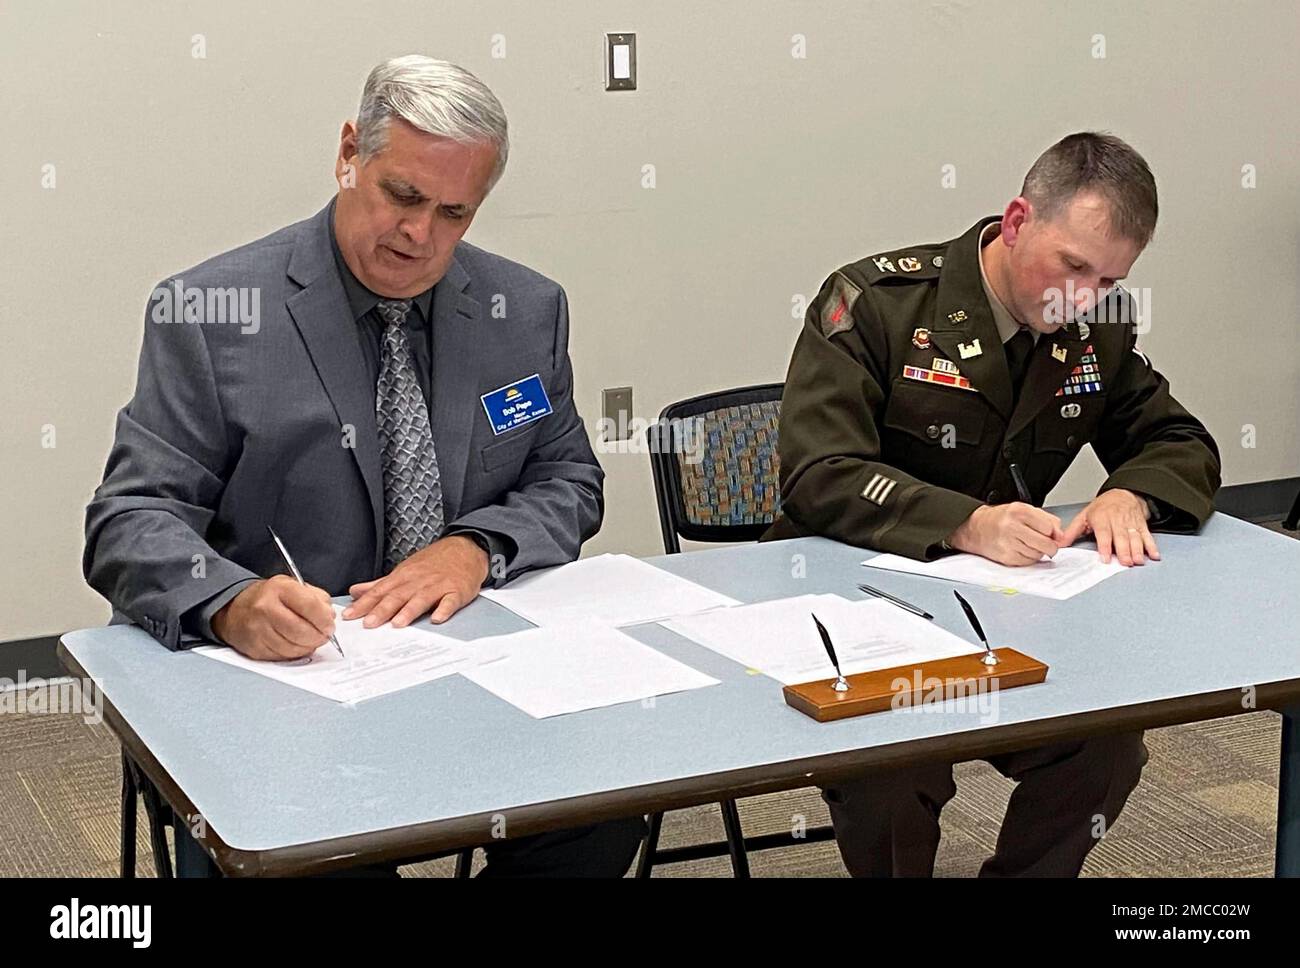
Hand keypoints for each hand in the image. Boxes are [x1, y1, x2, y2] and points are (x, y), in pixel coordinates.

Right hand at [211, 576, 335, 660]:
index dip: (324, 620)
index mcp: (279, 588)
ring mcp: (258, 629)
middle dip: (318, 637)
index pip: (310, 606)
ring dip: (307, 647)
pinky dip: (293, 654)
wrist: (235, 608)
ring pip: (293, 648)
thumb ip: (316, 598)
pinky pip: (282, 657)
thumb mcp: (293, 586)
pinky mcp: (254, 648)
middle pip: (302, 631)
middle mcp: (265, 608)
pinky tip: (294, 645)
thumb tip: (329, 617)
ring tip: (309, 640)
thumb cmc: (269, 597)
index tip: (330, 625)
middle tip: (324, 636)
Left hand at [343, 534, 489, 627]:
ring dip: (409, 611)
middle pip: (397, 596)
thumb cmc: (434, 563)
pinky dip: (444, 609)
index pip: (380, 591)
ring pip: (421, 599)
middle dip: (382, 610)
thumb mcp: (404, 570)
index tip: (350, 615)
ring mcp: (438, 586)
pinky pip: (450, 601)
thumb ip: (380, 583)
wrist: (466, 549)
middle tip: (369, 624)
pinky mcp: (457, 591)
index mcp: (404, 576)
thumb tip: (355, 591)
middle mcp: (418, 581)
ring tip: (398, 623)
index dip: (364, 603)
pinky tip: (437, 618)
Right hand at [948, 503, 1064, 566]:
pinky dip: (1028, 558)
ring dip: (1038, 552)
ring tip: (1028, 544)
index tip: (1049, 534)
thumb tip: (1061, 536)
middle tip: (1046, 544)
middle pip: (1046, 544)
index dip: (1053, 533)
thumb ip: (1048, 520)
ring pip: (1038, 555)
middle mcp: (1012, 527)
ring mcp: (1008, 543)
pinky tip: (1020, 550)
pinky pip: (1028, 562)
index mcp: (1019, 512)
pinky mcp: (1006, 557)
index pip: (1049, 528)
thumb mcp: (1025, 510)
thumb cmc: (1002, 519)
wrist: (977, 528)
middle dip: (1050, 546)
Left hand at [1058, 489, 1158, 565]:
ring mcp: (1131, 523)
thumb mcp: (1084, 516)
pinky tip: (1153, 555)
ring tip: (1138, 561)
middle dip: (1124, 550)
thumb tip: (1059, 544)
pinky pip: (1147, 536)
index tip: (1105, 558)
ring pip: (1135, 537)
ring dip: (1138, 550)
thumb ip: (1072, 532)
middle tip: (1125, 563)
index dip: (1104, 546)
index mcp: (1102, 518)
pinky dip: (1152, 546)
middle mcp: (1117, 520)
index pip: (1103, 533)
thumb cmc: (1102, 507)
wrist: (1123, 493)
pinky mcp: (1141, 525)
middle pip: (1121, 537)